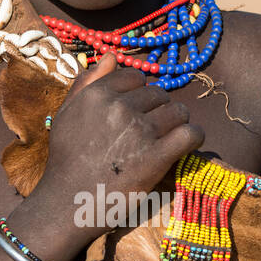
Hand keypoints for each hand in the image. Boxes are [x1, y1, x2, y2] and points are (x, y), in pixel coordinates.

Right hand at [38, 52, 203, 238]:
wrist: (67, 203)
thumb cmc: (65, 160)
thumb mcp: (66, 114)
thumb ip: (86, 83)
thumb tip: (111, 57)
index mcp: (98, 94)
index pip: (135, 77)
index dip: (139, 94)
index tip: (136, 112)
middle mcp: (119, 107)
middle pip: (159, 94)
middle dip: (159, 109)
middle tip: (152, 131)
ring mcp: (140, 131)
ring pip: (178, 111)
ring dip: (178, 123)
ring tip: (168, 139)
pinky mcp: (156, 156)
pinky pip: (190, 134)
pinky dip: (194, 138)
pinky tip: (187, 145)